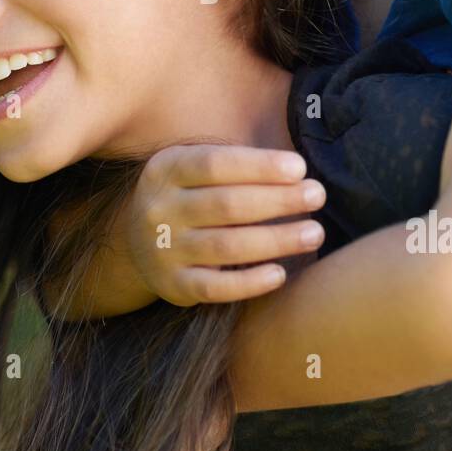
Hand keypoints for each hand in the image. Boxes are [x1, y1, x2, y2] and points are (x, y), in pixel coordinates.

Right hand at [122, 143, 327, 306]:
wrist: (134, 241)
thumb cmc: (186, 195)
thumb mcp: (192, 167)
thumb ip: (232, 163)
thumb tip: (296, 169)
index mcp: (166, 169)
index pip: (216, 164)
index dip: (259, 166)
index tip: (299, 168)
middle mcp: (160, 209)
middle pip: (226, 205)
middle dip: (278, 200)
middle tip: (317, 195)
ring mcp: (164, 250)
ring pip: (226, 246)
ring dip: (276, 240)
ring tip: (314, 233)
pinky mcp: (173, 285)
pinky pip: (215, 288)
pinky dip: (249, 283)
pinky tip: (280, 274)